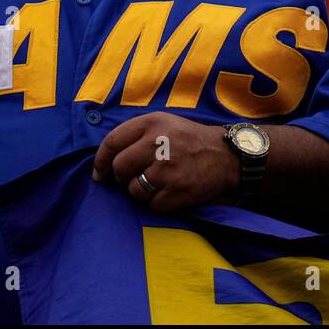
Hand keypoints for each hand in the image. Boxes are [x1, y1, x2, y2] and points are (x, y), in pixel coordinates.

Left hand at [93, 112, 238, 211]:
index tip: (100, 173)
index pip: (113, 142)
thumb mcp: (166, 125)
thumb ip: (137, 136)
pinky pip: (152, 204)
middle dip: (123, 178)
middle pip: (120, 168)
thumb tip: (105, 162)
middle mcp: (159, 143)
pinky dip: (158, 202)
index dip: (101, 160)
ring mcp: (168, 169)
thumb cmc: (191, 142)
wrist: (229, 158)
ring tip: (159, 183)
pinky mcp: (177, 191)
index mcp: (153, 123)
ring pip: (134, 190)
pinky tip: (171, 192)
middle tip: (136, 178)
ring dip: (142, 191)